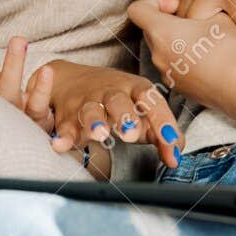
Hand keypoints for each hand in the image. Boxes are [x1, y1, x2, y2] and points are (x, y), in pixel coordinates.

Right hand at [41, 60, 180, 168]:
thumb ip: (161, 134)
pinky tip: (60, 145)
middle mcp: (111, 92)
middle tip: (131, 134)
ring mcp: (87, 102)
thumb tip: (175, 156)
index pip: (150, 100)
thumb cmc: (119, 101)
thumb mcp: (143, 111)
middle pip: (117, 100)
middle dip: (125, 116)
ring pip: (90, 110)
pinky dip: (63, 136)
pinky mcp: (68, 116)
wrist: (72, 79)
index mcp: (135, 89)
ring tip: (100, 135)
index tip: (170, 140)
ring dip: (95, 122)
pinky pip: (65, 126)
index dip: (162, 119)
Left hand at [128, 0, 235, 109]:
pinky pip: (170, 65)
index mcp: (161, 32)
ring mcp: (163, 72)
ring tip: (200, 43)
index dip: (154, 2)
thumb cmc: (226, 50)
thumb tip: (194, 12)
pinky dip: (180, 59)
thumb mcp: (217, 16)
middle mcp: (156, 54)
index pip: (136, 10)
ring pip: (160, 48)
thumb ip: (198, 8)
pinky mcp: (173, 85)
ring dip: (174, 42)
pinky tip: (203, 61)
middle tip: (191, 23)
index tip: (176, 8)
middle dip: (167, 22)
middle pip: (149, 29)